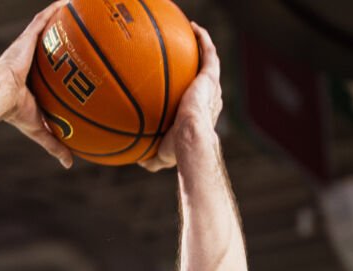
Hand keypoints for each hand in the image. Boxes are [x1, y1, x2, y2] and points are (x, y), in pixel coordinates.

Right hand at [0, 3, 73, 168]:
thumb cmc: (15, 113)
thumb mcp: (40, 129)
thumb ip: (54, 144)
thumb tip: (69, 164)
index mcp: (33, 79)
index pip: (49, 69)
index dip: (61, 64)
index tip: (75, 62)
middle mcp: (31, 60)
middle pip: (51, 46)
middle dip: (64, 38)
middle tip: (82, 33)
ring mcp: (28, 47)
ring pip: (49, 29)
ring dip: (62, 20)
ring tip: (79, 11)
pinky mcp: (28, 37)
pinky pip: (44, 19)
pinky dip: (56, 10)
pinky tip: (70, 2)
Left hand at [141, 22, 222, 172]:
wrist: (190, 139)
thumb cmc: (176, 150)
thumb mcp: (161, 156)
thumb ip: (152, 158)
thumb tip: (140, 162)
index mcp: (200, 115)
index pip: (197, 100)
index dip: (191, 92)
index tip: (180, 86)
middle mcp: (209, 99)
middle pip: (205, 78)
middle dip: (197, 67)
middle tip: (185, 58)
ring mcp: (212, 87)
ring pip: (210, 62)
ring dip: (203, 47)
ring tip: (192, 34)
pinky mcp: (211, 76)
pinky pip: (208, 52)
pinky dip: (202, 39)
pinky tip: (193, 28)